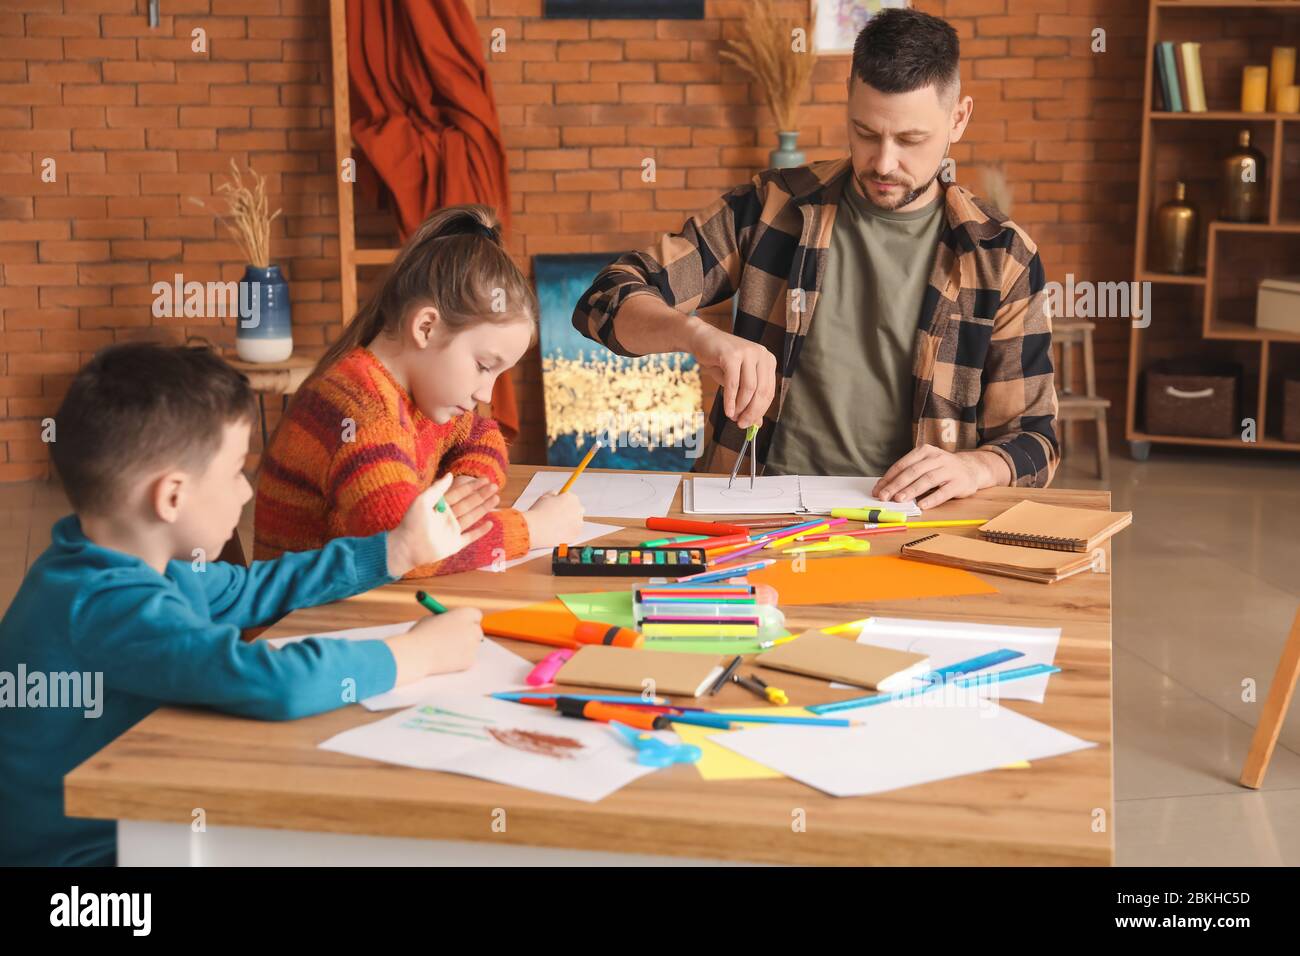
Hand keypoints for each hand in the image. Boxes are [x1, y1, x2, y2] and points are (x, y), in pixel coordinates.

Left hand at [386, 474, 490, 575]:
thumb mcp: (422, 501)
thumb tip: (450, 475)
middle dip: (482, 495)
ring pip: (472, 517)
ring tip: (496, 499)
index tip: (484, 479)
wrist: (407, 547)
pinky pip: (470, 536)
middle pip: (468, 503)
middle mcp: (448, 517)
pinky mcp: (455, 544)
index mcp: (440, 506)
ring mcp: (452, 531)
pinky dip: (480, 531)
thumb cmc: (412, 523)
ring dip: (484, 508)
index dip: (472, 486)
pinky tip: (490, 523)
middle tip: (495, 487)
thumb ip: (437, 488)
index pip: (459, 493)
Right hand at [386, 607, 483, 684]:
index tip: (462, 625)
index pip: (476, 615)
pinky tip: (443, 660)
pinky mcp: (470, 660)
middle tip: (455, 640)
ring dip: (462, 648)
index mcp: (464, 614)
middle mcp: (473, 628)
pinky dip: (458, 660)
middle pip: (477, 631)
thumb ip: (446, 619)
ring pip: (471, 647)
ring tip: (441, 651)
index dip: (468, 620)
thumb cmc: (420, 635)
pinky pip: (466, 659)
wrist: (416, 654)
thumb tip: (452, 622)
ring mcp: (473, 645)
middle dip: (468, 635)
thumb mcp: (432, 619)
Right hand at [522, 490, 584, 547]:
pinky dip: (566, 533)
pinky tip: (556, 533)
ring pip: (575, 522)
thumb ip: (553, 494)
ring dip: (569, 524)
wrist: (535, 529)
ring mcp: (579, 522)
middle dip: (570, 512)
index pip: (571, 498)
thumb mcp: (544, 497)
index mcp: (571, 498)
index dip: (563, 502)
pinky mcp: (576, 533)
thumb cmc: (538, 512)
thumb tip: (557, 496)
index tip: (559, 506)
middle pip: (577, 509)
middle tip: (559, 517)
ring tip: (554, 526)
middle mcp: (578, 509)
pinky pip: (573, 532)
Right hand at [687, 320, 775, 429]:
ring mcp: (748, 352)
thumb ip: (749, 399)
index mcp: (768, 360)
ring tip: (732, 417)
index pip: (769, 391)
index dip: (760, 411)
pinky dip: (730, 400)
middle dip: (751, 411)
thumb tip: (757, 423)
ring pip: (749, 388)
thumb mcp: (737, 381)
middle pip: (762, 391)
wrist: (701, 340)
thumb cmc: (720, 361)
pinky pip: (733, 383)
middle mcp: (761, 354)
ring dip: (741, 406)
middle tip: (742, 424)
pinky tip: (727, 410)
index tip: (749, 424)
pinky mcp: (732, 354)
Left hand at [872, 446, 1009, 509]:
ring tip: (899, 499)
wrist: (971, 468)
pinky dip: (932, 499)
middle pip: (913, 471)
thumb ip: (906, 474)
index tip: (877, 490)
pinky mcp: (960, 482)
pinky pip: (944, 492)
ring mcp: (949, 469)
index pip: (903, 464)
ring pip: (927, 480)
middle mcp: (937, 458)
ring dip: (911, 490)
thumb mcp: (924, 465)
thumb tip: (883, 487)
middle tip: (884, 496)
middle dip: (896, 484)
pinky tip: (922, 505)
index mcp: (924, 451)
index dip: (889, 478)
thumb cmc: (941, 469)